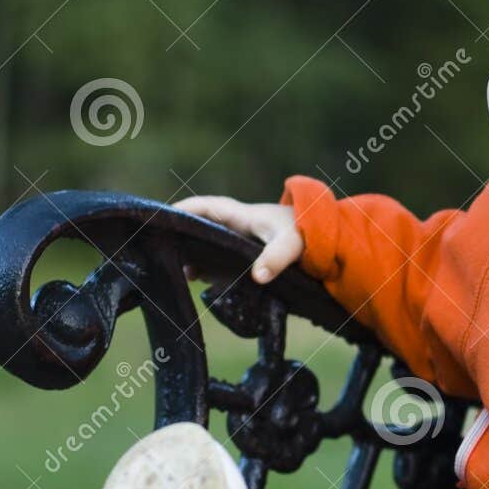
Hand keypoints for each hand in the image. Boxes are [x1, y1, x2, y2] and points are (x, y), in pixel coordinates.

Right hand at [172, 195, 303, 284]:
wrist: (330, 241)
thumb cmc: (308, 234)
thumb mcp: (293, 243)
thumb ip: (277, 257)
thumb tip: (258, 276)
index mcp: (241, 215)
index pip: (204, 206)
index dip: (181, 210)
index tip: (159, 218)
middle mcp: (238, 227)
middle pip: (200, 229)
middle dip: (181, 239)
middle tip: (161, 255)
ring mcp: (242, 242)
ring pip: (208, 247)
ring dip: (193, 257)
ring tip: (178, 274)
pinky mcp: (248, 258)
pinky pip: (221, 261)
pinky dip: (209, 270)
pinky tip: (201, 282)